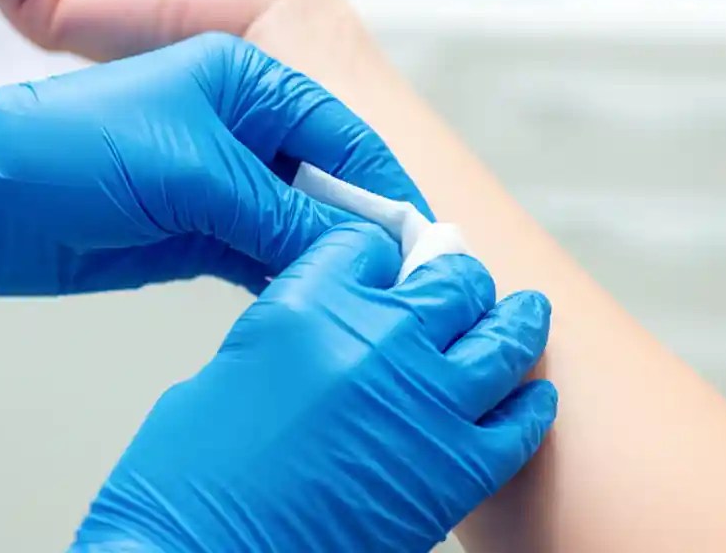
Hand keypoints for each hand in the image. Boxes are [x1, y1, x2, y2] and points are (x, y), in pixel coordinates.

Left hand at [0, 33, 421, 302]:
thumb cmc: (72, 152)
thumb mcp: (192, 173)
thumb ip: (281, 212)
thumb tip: (361, 247)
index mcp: (244, 82)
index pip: (339, 129)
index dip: (383, 181)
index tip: (423, 232)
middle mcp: (238, 128)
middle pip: (325, 178)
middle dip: (362, 224)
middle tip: (406, 276)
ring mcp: (218, 184)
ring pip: (297, 223)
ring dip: (328, 258)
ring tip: (372, 297)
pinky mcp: (197, 234)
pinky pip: (262, 257)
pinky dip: (289, 280)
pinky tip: (319, 302)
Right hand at [71, 223, 556, 551]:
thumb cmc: (191, 481)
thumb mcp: (232, 365)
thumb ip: (298, 326)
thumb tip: (339, 325)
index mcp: (313, 304)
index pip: (371, 245)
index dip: (383, 251)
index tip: (391, 261)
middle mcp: (380, 340)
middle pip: (452, 280)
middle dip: (458, 278)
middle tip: (464, 285)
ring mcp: (427, 403)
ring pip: (503, 337)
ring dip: (517, 321)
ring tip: (528, 312)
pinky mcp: (456, 469)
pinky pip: (520, 424)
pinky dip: (531, 404)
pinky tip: (535, 394)